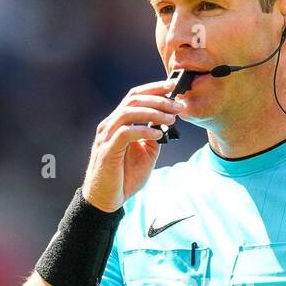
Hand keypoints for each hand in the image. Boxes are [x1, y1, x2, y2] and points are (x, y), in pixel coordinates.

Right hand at [83, 78, 186, 212]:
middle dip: (158, 99)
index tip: (173, 86)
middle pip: (133, 100)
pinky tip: (158, 134)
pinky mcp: (107, 150)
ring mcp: (107, 137)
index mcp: (118, 123)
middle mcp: (110, 125)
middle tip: (178, 105)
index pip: (135, 97)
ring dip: (153, 112)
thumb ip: (153, 135)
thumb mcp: (146, 153)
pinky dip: (144, 130)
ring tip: (171, 118)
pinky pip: (126, 133)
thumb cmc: (124, 177)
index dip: (154, 89)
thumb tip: (167, 121)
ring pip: (129, 112)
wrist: (107, 199)